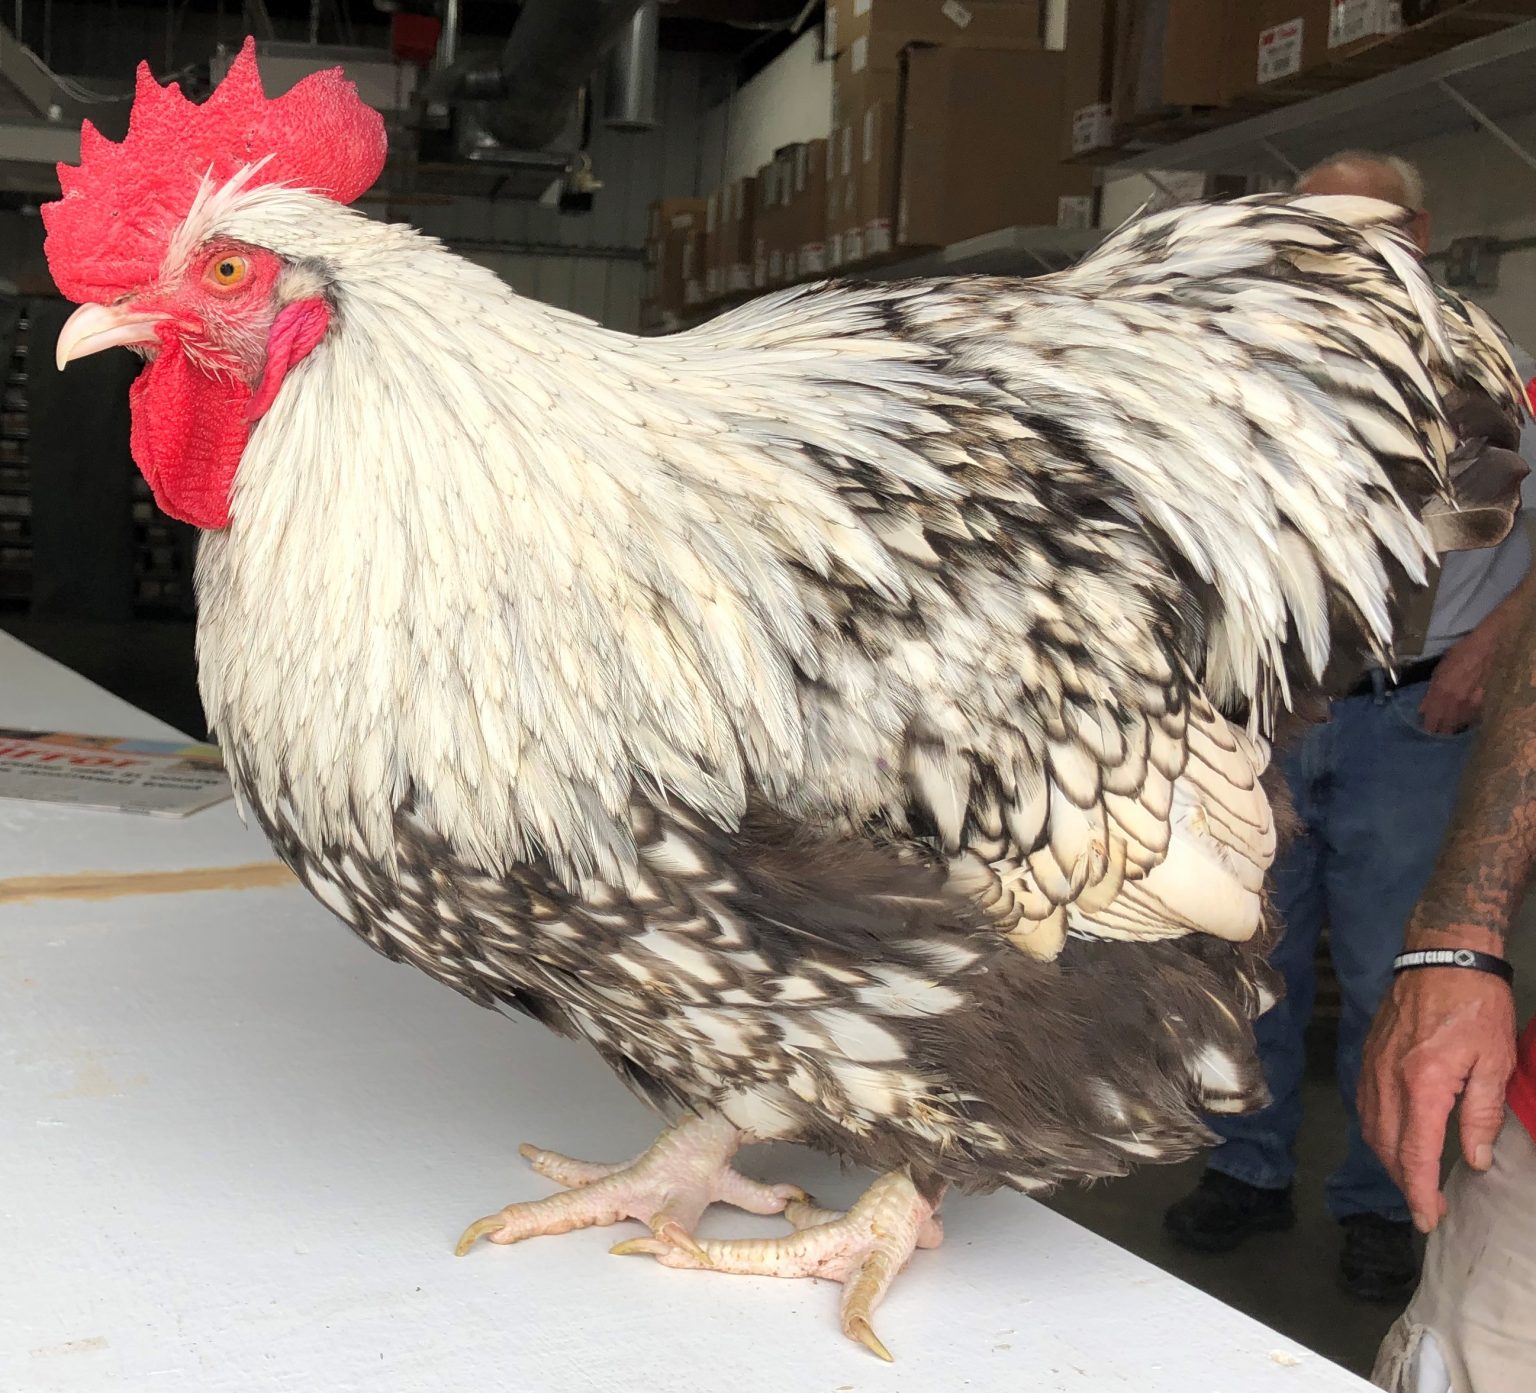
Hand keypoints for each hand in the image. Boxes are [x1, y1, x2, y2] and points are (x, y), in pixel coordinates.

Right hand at [1360, 960, 1516, 1231]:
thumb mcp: (1494, 1062)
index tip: (1427, 1219)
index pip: (1414, 1152)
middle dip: (1402, 1183)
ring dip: (1388, 1160)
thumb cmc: (1476, 1007)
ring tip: (1411, 1179)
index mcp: (1423, 1084)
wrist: (1442, 958)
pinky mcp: (1368, 1055)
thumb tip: (1473, 1160)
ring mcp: (1373, 1066)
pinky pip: (1365, 1105)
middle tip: (1425, 1208)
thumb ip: (1482, 1115)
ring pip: (1370, 1127)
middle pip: (1386, 1146)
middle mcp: (1389, 1079)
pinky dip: (1376, 1132)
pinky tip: (1393, 1139)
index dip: (1419, 1192)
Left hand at [1419, 630, 1496, 733]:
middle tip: (1434, 734)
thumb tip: (1422, 709)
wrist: (1481, 649)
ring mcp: (1470, 702)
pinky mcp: (1481, 701)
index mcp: (1441, 693)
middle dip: (1439, 732)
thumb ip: (1430, 693)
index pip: (1432, 719)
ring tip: (1446, 730)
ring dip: (1451, 728)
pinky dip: (1465, 721)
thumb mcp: (1438, 672)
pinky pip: (1471, 717)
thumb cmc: (1456, 656)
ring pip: (1458, 724)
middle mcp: (1455, 701)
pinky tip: (1461, 721)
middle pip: (1446, 727)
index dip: (1427, 728)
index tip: (1423, 733)